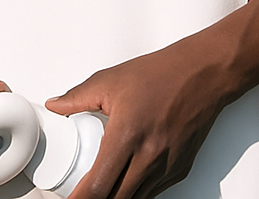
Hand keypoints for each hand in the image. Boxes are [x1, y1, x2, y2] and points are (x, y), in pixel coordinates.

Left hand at [45, 33, 232, 198]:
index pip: (97, 187)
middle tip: (81, 195)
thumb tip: (55, 106)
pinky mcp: (179, 169)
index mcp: (127, 135)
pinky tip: (126, 181)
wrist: (204, 73)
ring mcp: (166, 167)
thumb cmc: (162, 73)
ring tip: (102, 189)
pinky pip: (153, 192)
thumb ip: (78, 97)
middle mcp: (148, 157)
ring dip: (117, 197)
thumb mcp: (111, 80)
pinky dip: (137, 192)